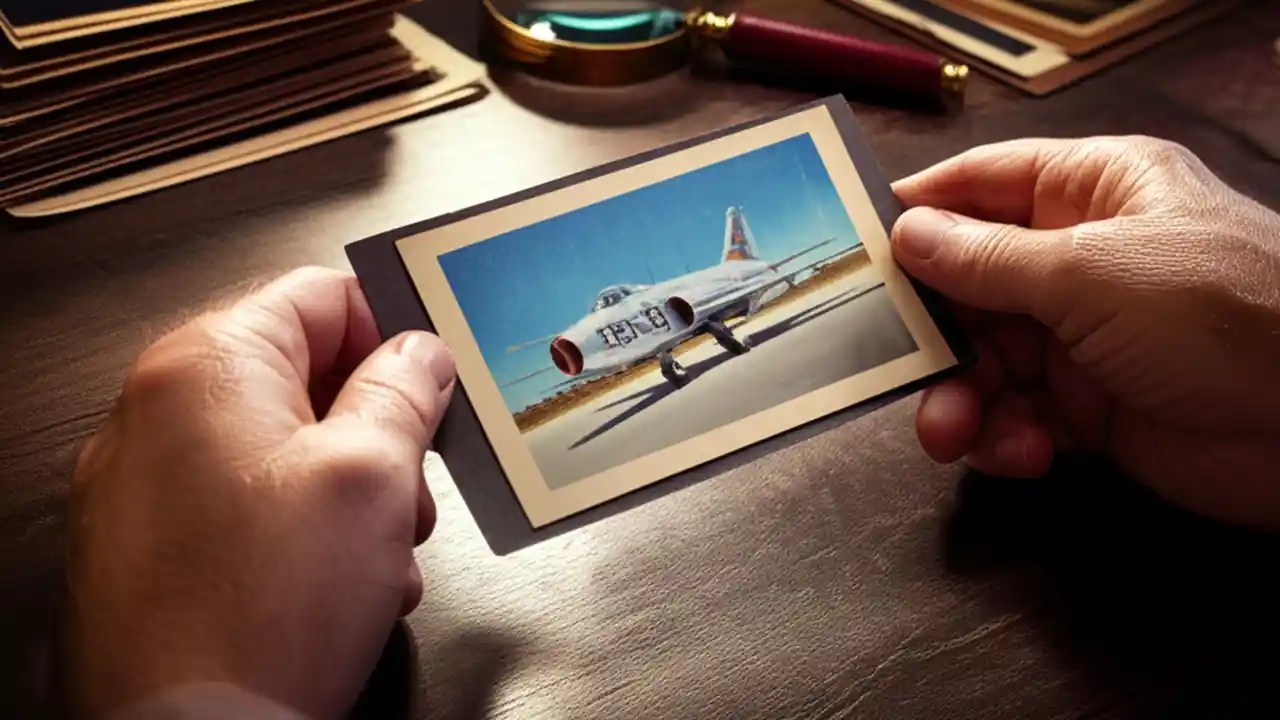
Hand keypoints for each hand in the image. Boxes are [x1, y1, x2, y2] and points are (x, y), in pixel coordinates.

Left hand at [65, 267, 455, 718]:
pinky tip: (338, 583)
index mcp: (205, 367)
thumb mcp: (372, 477)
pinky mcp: (154, 548)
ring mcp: (149, 486)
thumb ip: (403, 392)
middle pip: (306, 378)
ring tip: (376, 552)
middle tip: (408, 485)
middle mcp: (158, 414)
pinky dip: (306, 534)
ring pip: (286, 450)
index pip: (323, 295)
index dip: (394, 329)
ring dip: (352, 494)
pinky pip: (252, 508)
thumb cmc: (258, 615)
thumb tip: (419, 353)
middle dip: (378, 432)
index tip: (433, 374)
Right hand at [889, 135, 1279, 529]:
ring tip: (951, 431)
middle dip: (932, 330)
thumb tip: (909, 234)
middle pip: (970, 285)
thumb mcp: (1090, 273)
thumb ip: (989, 260)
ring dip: (961, 399)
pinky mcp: (1094, 409)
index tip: (857, 241)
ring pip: (985, 361)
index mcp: (1094, 192)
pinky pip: (1019, 416)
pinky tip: (1023, 452)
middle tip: (889, 362)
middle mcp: (1083, 258)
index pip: (986, 183)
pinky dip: (1007, 437)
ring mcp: (1087, 336)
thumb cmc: (1221, 315)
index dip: (921, 208)